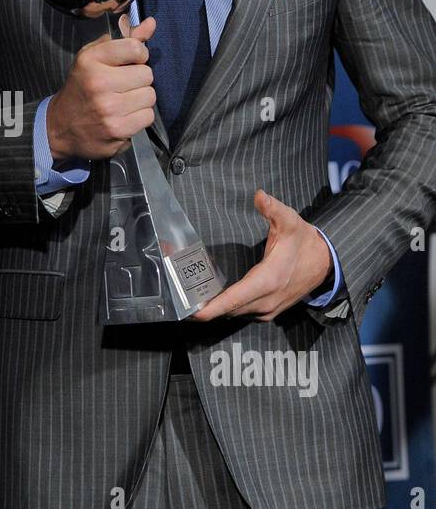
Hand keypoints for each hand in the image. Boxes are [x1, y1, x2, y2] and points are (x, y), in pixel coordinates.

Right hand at [46, 14, 157, 161]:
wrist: (60, 127)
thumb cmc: (81, 88)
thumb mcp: (94, 58)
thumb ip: (124, 41)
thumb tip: (151, 23)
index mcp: (91, 60)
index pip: (135, 48)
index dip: (138, 55)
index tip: (130, 62)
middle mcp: (99, 83)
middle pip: (147, 74)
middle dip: (139, 80)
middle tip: (124, 86)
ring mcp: (108, 109)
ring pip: (150, 96)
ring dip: (141, 99)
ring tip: (124, 101)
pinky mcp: (117, 130)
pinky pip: (147, 116)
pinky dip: (139, 117)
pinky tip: (124, 116)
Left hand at [191, 190, 332, 322]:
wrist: (326, 263)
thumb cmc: (304, 242)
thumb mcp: (290, 221)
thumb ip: (273, 209)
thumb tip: (259, 195)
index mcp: (268, 281)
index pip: (234, 300)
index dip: (212, 308)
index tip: (192, 311)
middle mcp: (266, 301)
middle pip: (228, 310)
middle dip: (205, 306)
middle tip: (181, 298)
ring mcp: (267, 310)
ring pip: (234, 314)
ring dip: (215, 309)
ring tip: (192, 299)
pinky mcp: (268, 311)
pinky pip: (242, 313)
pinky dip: (227, 308)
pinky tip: (213, 300)